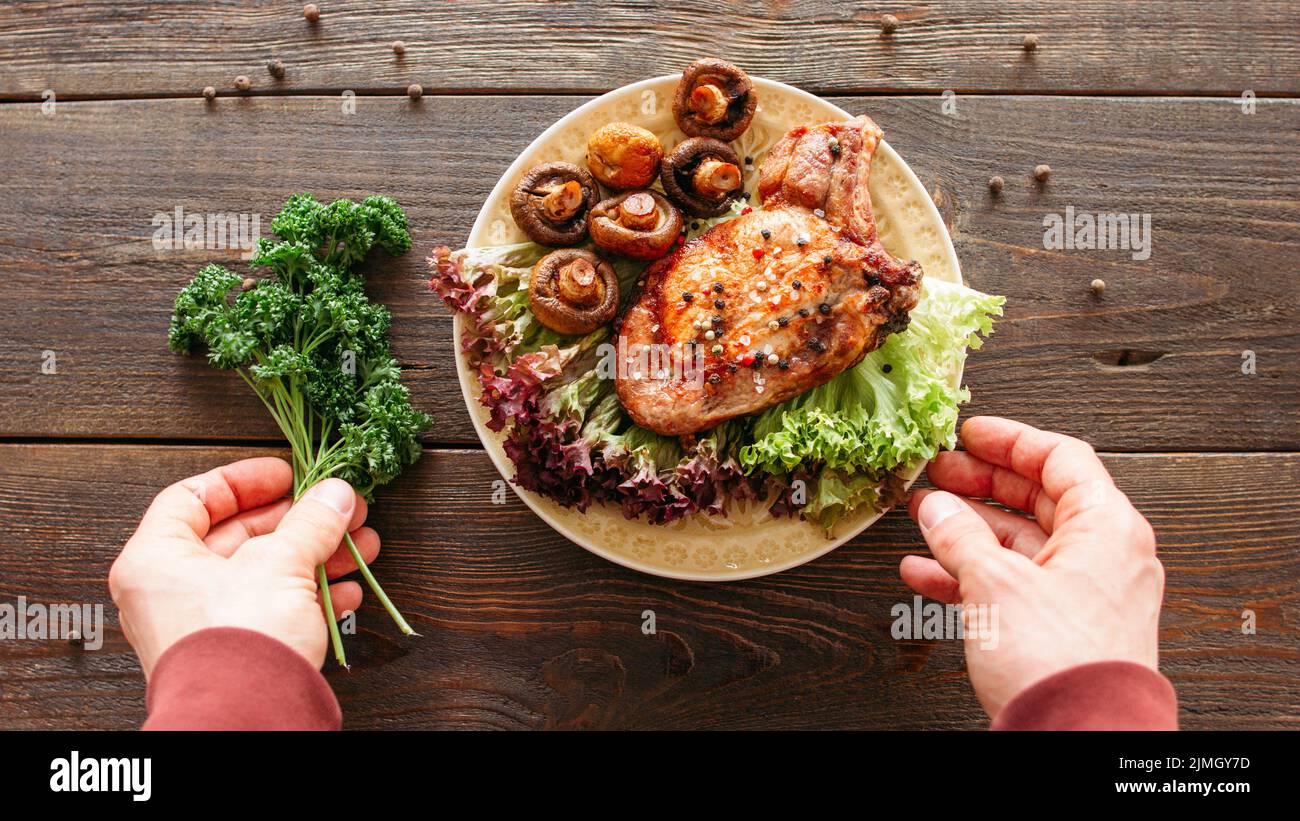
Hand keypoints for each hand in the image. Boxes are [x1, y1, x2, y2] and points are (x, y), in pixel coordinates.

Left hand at [109, 458, 379, 675]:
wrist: (245, 719)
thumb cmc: (239, 637)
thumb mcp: (280, 563)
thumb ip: (310, 521)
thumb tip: (336, 494)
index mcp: (156, 559)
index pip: (192, 498)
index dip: (244, 480)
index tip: (287, 475)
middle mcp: (171, 592)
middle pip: (238, 537)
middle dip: (298, 521)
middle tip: (337, 508)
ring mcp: (202, 625)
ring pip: (263, 575)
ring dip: (315, 556)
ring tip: (359, 544)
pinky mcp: (234, 654)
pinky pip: (273, 612)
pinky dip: (310, 598)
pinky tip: (345, 591)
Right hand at [900, 416, 1163, 717]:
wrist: (1079, 736)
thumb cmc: (1060, 662)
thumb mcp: (995, 583)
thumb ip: (960, 536)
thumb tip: (937, 507)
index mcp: (1106, 527)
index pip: (1061, 457)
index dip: (1010, 440)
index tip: (969, 434)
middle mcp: (1103, 555)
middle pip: (1038, 498)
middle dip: (981, 484)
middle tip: (939, 472)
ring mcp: (1084, 592)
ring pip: (1020, 543)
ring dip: (968, 529)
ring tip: (923, 518)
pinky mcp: (1063, 627)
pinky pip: (1015, 584)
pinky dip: (972, 574)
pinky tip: (928, 573)